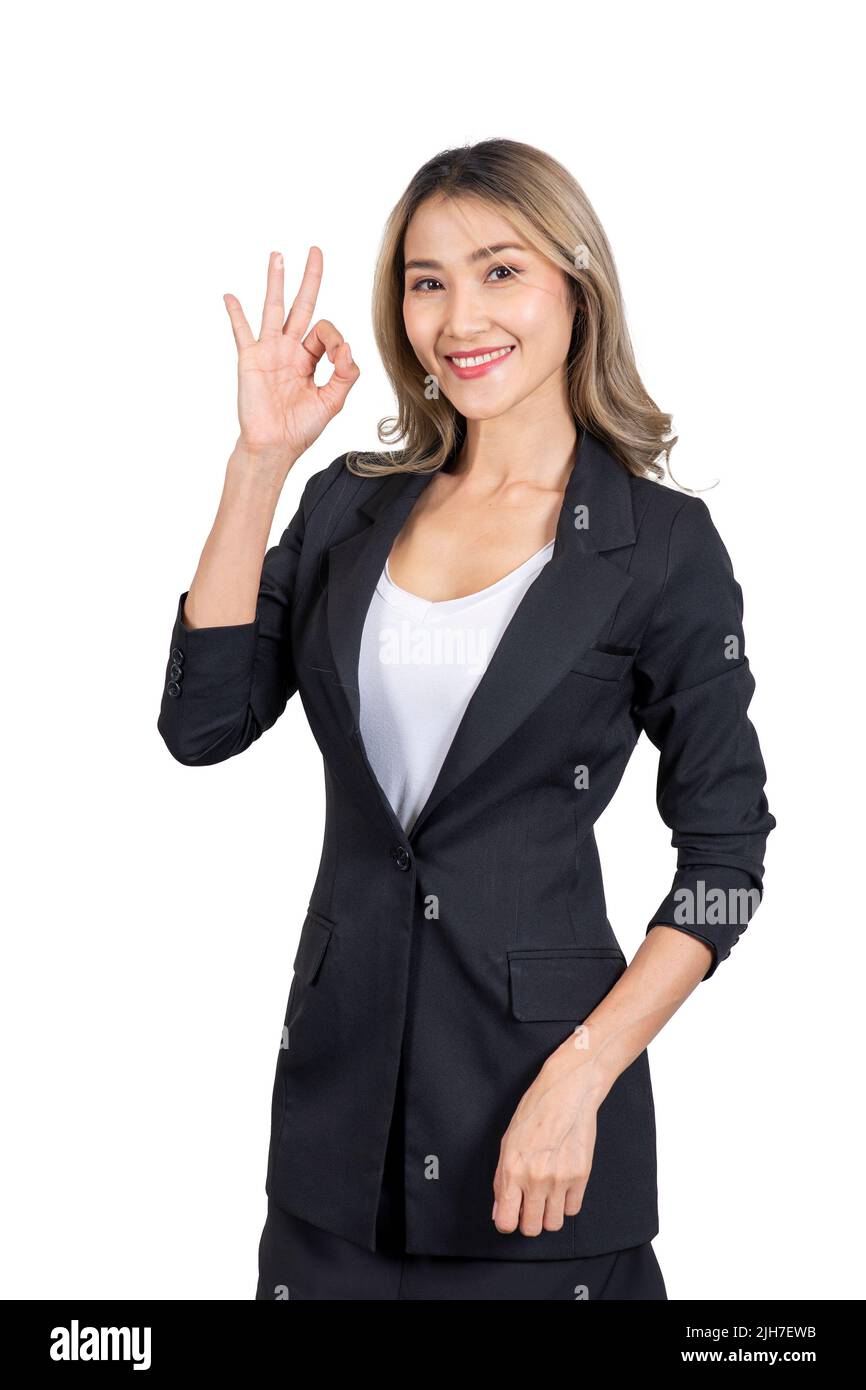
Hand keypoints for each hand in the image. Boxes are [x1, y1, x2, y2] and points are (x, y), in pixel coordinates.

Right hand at [223, 247, 359, 479]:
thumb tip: (348, 347)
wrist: (273, 446)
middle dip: (310, 278)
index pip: (325, 331)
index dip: (336, 340)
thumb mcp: (332, 402)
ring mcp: (269, 351)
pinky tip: (231, 296)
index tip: (339, 357)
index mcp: (309, 359)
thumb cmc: (300, 429)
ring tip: (278, 256)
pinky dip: (236, 314)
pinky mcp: (250, 359)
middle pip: (301, 305)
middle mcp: (289, 350)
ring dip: (276, 281)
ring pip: (274, 308)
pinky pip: (242, 331)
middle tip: (316, 251)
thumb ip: (346, 375)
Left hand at [492, 1049, 606, 1236]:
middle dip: (528, 1221)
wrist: (567, 1092)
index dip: (507, 1222)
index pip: (506, 1222)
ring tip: (547, 1197)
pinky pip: (573, 1209)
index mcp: (512, 1169)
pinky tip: (562, 1185)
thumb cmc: (535, 1112)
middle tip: (529, 1206)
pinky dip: (567, 1203)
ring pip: (553, 1224)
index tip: (511, 1215)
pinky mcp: (581, 1176)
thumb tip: (499, 1210)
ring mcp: (560, 1179)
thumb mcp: (507, 1142)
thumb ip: (501, 1179)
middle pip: (531, 1228)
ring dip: (548, 1215)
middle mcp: (535, 1178)